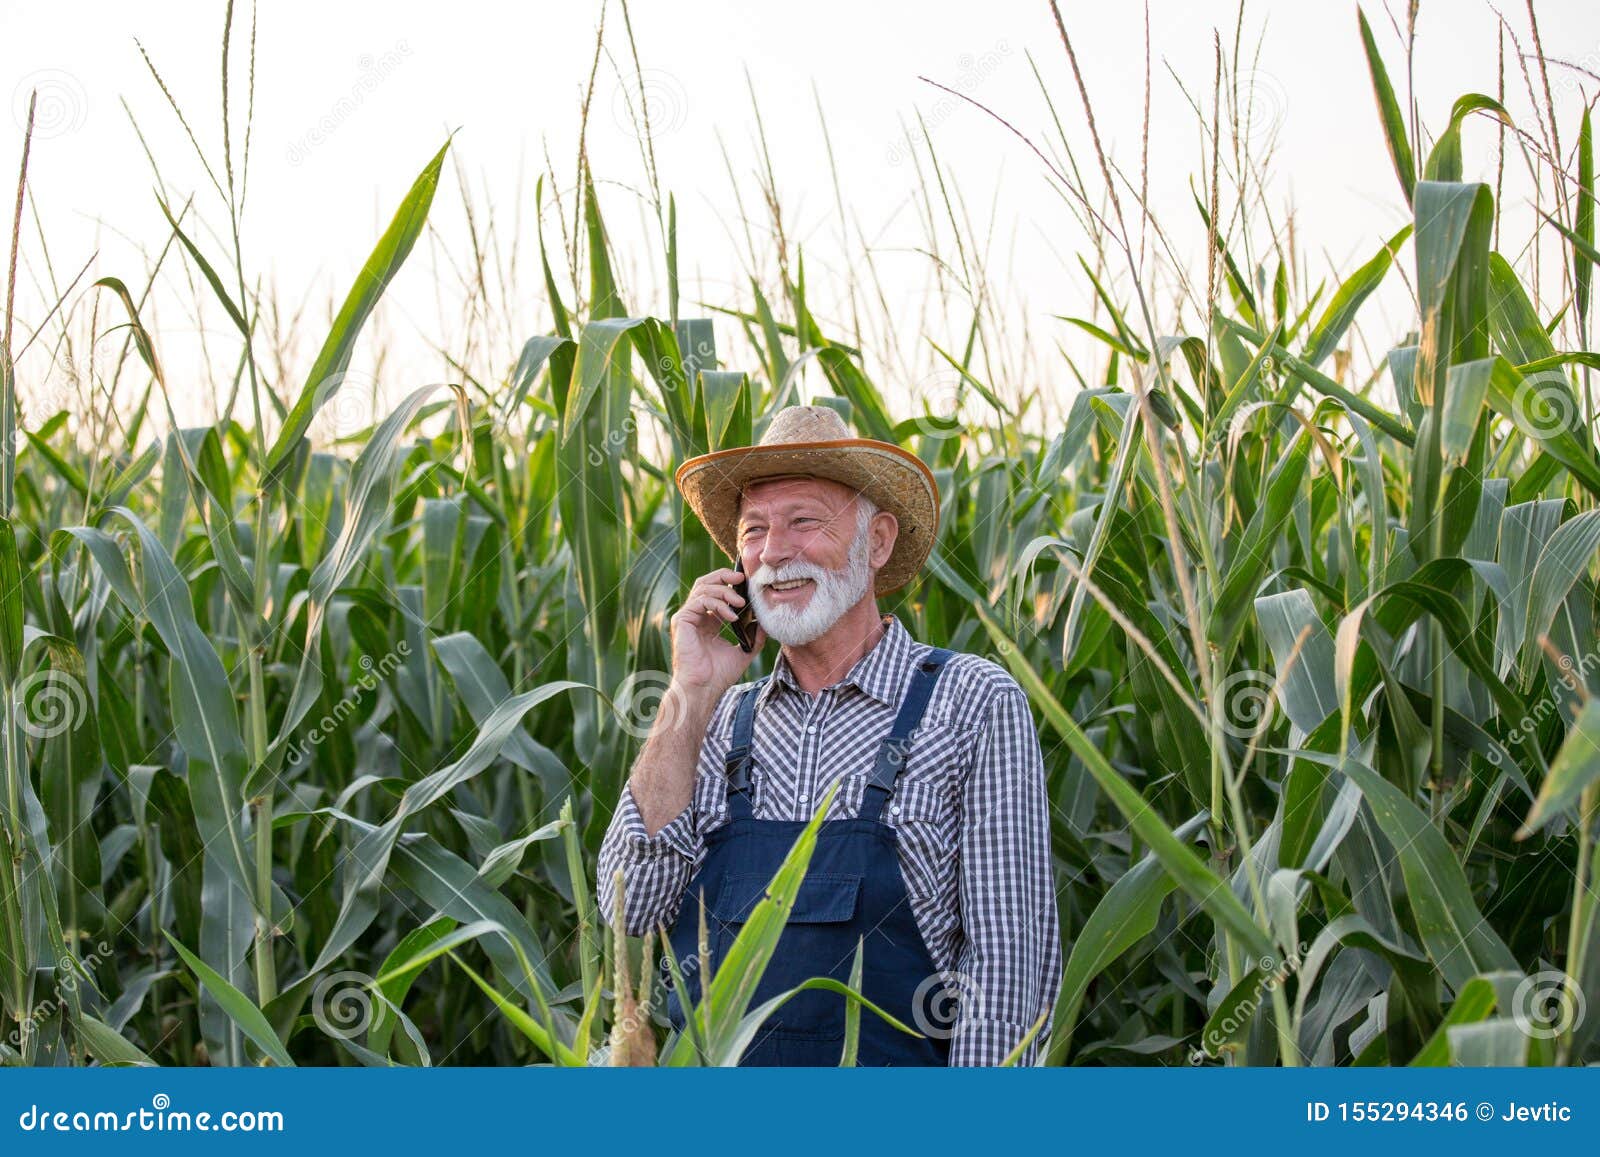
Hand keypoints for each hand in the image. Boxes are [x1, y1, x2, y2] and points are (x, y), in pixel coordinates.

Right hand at [669, 567, 764, 697]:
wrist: (703, 689)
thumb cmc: (718, 675)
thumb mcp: (743, 652)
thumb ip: (754, 636)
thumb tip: (766, 622)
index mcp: (707, 621)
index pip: (715, 591)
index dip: (729, 583)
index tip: (747, 582)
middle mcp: (695, 616)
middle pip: (706, 583)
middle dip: (724, 576)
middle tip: (742, 578)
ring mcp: (687, 617)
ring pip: (703, 588)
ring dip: (725, 591)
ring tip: (741, 603)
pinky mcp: (682, 620)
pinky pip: (699, 601)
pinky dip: (717, 604)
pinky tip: (731, 617)